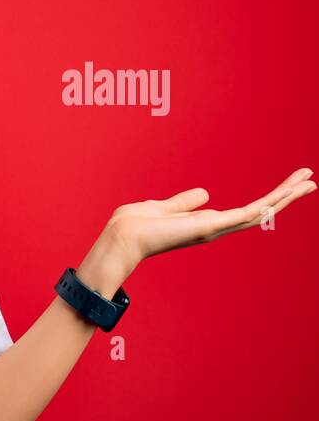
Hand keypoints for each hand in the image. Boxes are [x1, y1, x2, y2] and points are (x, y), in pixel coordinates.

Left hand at [104, 166, 315, 273]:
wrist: (121, 239)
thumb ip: (184, 202)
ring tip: (309, 182)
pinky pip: (245, 214)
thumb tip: (204, 194)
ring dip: (285, 196)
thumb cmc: (133, 226)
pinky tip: (285, 194)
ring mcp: (214, 228)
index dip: (267, 198)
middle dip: (285, 195)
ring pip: (259, 211)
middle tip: (311, 181)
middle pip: (259, 210)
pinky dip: (266, 204)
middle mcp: (214, 227)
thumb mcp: (162, 207)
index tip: (287, 185)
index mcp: (204, 222)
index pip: (244, 210)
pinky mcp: (209, 227)